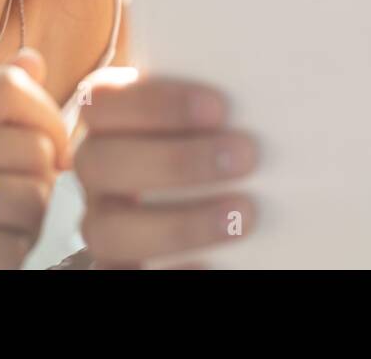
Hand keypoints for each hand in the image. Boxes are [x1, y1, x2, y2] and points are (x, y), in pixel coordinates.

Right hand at [0, 48, 69, 268]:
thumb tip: (33, 59)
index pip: (7, 87)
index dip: (49, 118)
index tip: (56, 152)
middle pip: (30, 144)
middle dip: (41, 182)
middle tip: (11, 207)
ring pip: (29, 195)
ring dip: (30, 224)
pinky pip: (10, 245)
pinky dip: (10, 259)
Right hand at [74, 71, 256, 267]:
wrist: (212, 184)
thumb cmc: (218, 128)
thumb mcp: (214, 108)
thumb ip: (222, 100)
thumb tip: (272, 95)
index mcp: (110, 117)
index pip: (104, 101)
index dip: (154, 104)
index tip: (220, 108)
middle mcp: (98, 168)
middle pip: (100, 163)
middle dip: (175, 160)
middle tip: (246, 156)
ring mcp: (103, 220)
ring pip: (107, 230)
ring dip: (178, 224)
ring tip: (244, 216)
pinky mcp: (119, 263)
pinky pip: (122, 276)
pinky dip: (168, 272)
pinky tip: (211, 265)